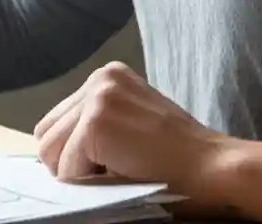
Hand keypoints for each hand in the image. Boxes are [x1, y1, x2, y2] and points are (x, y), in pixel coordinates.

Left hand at [33, 62, 238, 200]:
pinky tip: (121, 174)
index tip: (106, 162)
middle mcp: (99, 78)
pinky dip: (86, 183)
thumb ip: (97, 126)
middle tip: (107, 172)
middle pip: (47, 132)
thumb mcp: (132, 125)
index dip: (73, 152)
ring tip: (116, 171)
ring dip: (77, 173)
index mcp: (107, 77)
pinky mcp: (97, 121)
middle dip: (68, 161)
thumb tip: (52, 152)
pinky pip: (67, 167)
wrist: (215, 168)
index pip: (59, 121)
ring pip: (51, 151)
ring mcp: (97, 97)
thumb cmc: (178, 159)